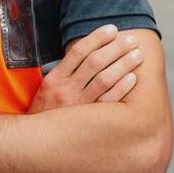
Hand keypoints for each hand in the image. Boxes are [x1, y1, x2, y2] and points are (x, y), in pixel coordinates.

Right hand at [28, 24, 143, 112]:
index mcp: (55, 78)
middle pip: (95, 62)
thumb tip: (91, 51)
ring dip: (124, 64)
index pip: (79, 51)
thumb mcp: (49, 88)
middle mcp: (66, 90)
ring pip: (105, 79)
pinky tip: (133, 78)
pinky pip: (109, 101)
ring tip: (137, 55)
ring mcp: (78, 106)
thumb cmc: (47, 112)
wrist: (36, 143)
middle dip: (116, 48)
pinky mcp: (89, 122)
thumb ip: (66, 71)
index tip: (113, 29)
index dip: (98, 37)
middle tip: (132, 39)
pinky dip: (122, 88)